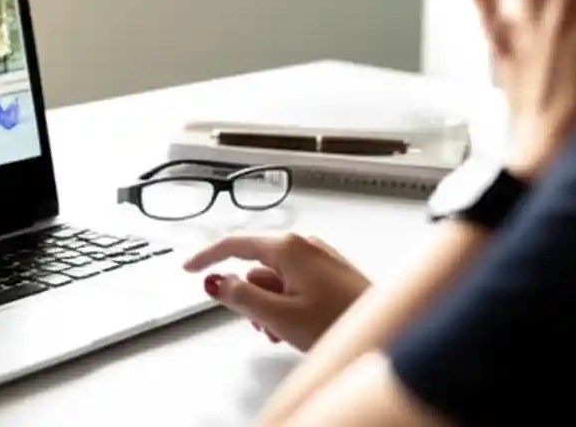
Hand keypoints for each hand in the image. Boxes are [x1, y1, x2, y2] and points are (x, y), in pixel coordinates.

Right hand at [183, 233, 370, 351]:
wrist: (386, 330)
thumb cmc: (341, 320)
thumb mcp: (279, 315)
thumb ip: (240, 296)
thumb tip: (216, 281)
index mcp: (287, 248)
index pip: (234, 244)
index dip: (207, 257)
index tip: (189, 267)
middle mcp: (303, 245)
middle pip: (255, 266)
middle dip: (249, 296)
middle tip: (259, 323)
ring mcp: (318, 257)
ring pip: (273, 279)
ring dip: (268, 305)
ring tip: (284, 332)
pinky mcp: (328, 272)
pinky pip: (292, 284)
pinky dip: (285, 303)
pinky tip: (297, 326)